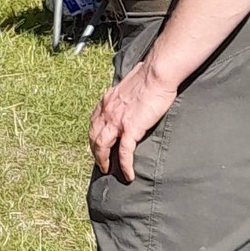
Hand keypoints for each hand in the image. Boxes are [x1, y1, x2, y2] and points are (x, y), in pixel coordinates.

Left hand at [89, 58, 177, 180]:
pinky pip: (124, 152)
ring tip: (107, 170)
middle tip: (99, 162)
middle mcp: (107, 111)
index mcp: (107, 100)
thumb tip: (129, 95)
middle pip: (93, 136)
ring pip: (102, 146)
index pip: (94, 122)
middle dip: (94, 151)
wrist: (156, 75)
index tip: (96, 144)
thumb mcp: (128, 85)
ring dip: (103, 160)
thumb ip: (125, 94)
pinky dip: (125, 165)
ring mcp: (117, 120)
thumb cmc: (148, 77)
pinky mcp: (131, 128)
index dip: (93, 135)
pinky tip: (128, 175)